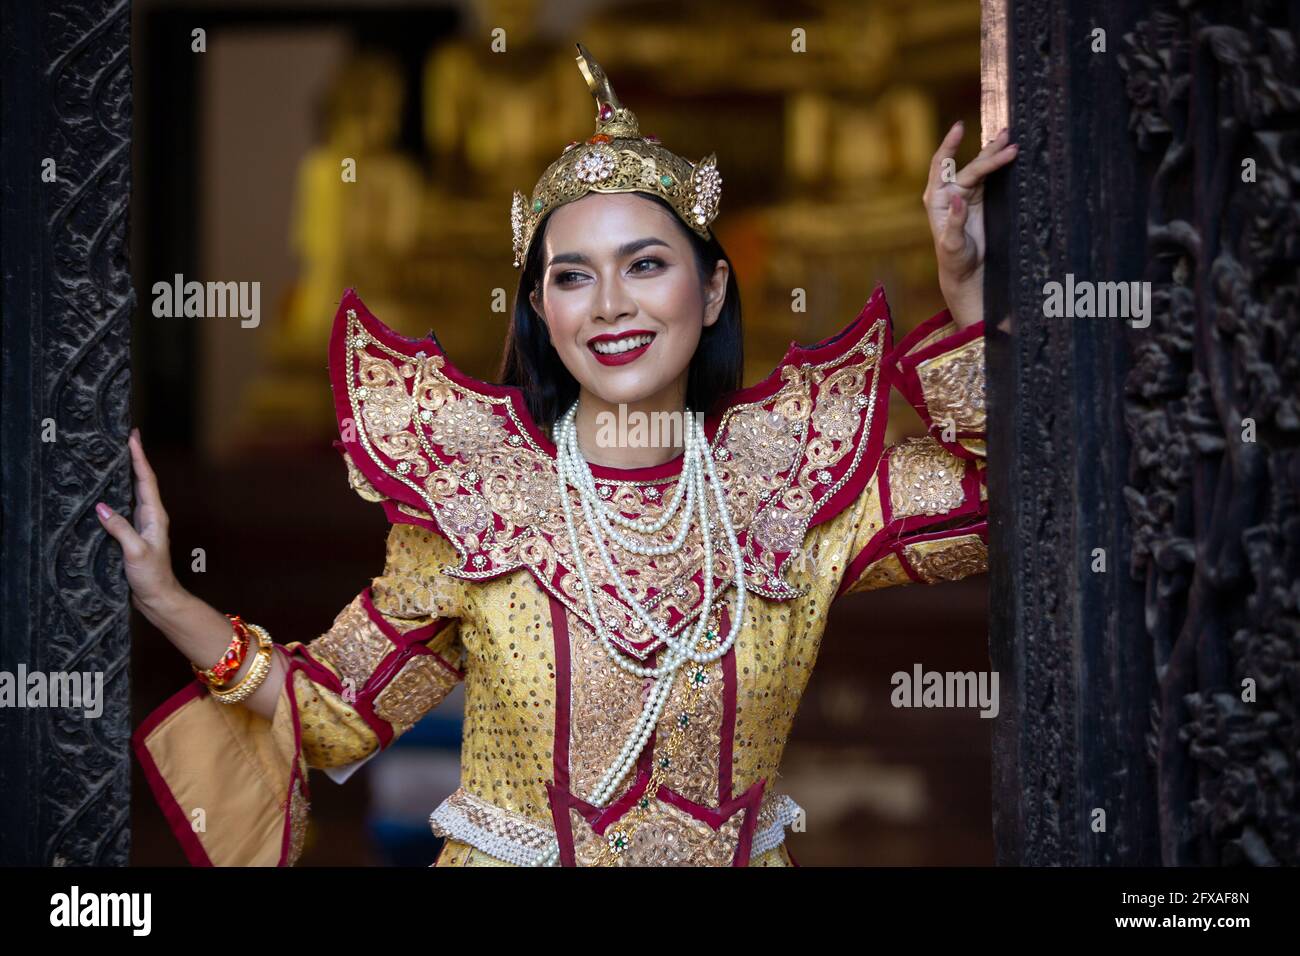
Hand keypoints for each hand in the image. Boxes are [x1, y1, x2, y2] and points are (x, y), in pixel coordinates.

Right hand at [96, 428, 182, 612]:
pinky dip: (117, 494)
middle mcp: (151, 516)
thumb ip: (120, 529)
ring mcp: (143, 524)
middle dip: (134, 459)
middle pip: (141, 481)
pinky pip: (124, 507)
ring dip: (126, 474)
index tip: (133, 437)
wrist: (158, 597)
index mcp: (155, 516)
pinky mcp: (134, 534)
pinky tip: (108, 490)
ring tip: (116, 456)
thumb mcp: (135, 552)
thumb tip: (101, 506)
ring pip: (133, 493)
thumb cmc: (152, 577)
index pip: (146, 480)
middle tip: (125, 437)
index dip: (139, 458)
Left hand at [924, 121, 1018, 327]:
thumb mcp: (952, 244)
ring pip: (980, 167)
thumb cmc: (954, 260)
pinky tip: (1009, 151)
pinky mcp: (978, 197)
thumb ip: (954, 221)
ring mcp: (964, 193)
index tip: (960, 127)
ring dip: (995, 153)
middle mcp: (948, 192)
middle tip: (1009, 140)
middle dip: (988, 153)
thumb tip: (957, 197)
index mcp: (937, 199)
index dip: (950, 145)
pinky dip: (998, 163)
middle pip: (969, 165)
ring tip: (1011, 137)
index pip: (942, 165)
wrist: (965, 271)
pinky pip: (988, 175)